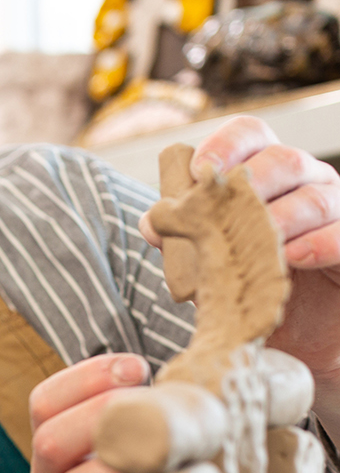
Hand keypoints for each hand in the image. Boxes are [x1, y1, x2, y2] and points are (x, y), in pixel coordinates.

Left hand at [137, 116, 339, 398]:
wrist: (291, 336)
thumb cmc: (247, 285)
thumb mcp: (209, 261)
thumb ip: (184, 238)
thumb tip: (151, 223)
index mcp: (264, 174)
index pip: (251, 136)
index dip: (227, 145)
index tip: (200, 168)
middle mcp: (304, 183)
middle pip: (285, 160)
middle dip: (252, 180)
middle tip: (223, 207)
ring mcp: (335, 211)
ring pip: (316, 197)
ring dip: (281, 216)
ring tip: (254, 240)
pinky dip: (319, 243)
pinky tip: (294, 257)